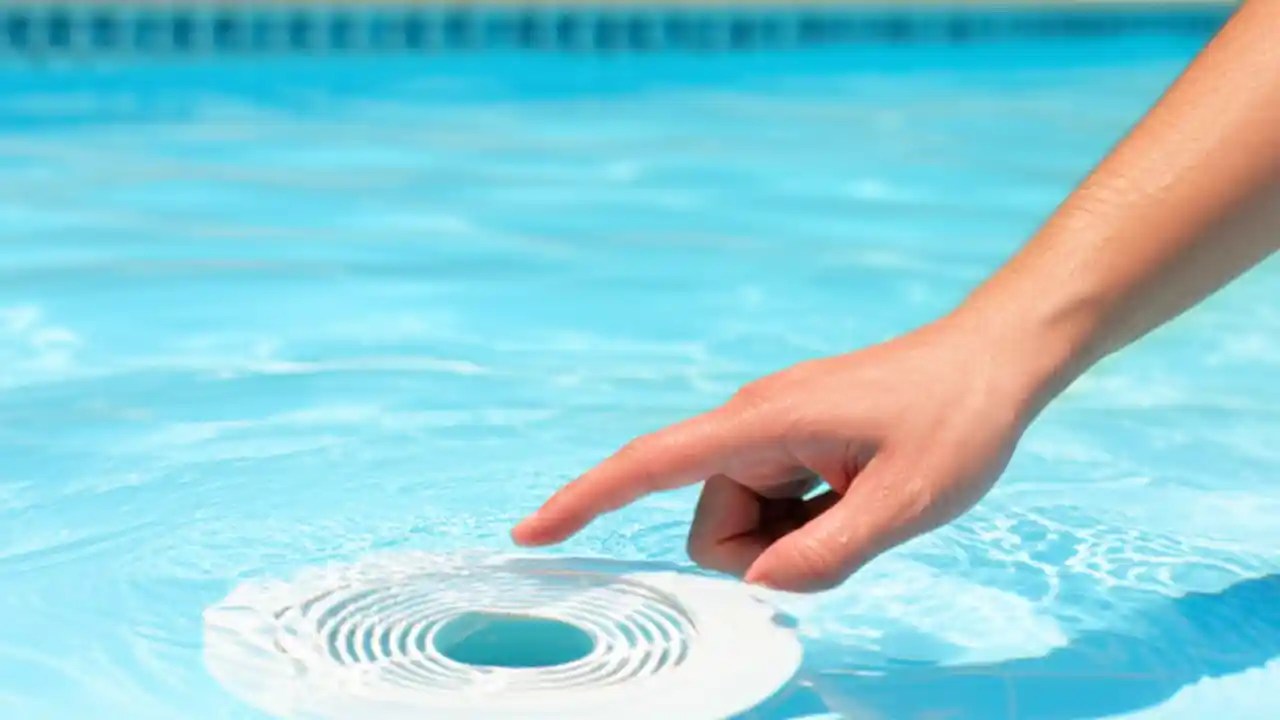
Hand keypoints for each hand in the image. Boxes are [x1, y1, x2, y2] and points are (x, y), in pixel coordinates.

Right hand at [513, 316, 1060, 591]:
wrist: (995, 359)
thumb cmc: (957, 416)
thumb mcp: (907, 502)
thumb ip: (827, 555)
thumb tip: (760, 587)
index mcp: (762, 423)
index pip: (652, 466)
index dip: (586, 501)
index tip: (531, 531)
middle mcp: (753, 425)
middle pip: (715, 525)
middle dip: (768, 556)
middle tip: (853, 526)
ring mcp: (773, 434)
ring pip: (746, 525)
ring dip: (797, 539)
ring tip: (866, 504)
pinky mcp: (794, 443)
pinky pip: (774, 507)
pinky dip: (810, 522)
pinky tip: (862, 493)